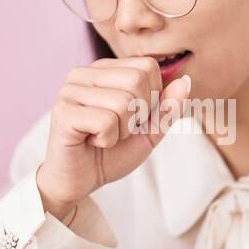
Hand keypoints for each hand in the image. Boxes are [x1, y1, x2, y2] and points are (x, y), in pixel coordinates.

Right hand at [35, 57, 191, 219]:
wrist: (79, 182)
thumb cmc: (110, 153)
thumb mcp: (149, 131)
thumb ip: (167, 108)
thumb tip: (185, 82)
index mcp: (104, 70)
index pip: (148, 66)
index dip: (152, 99)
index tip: (132, 118)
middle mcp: (84, 73)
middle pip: (137, 81)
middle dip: (137, 116)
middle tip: (116, 130)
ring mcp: (70, 90)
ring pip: (123, 103)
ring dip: (121, 131)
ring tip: (102, 137)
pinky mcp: (63, 112)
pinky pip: (106, 121)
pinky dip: (107, 140)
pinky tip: (91, 141)